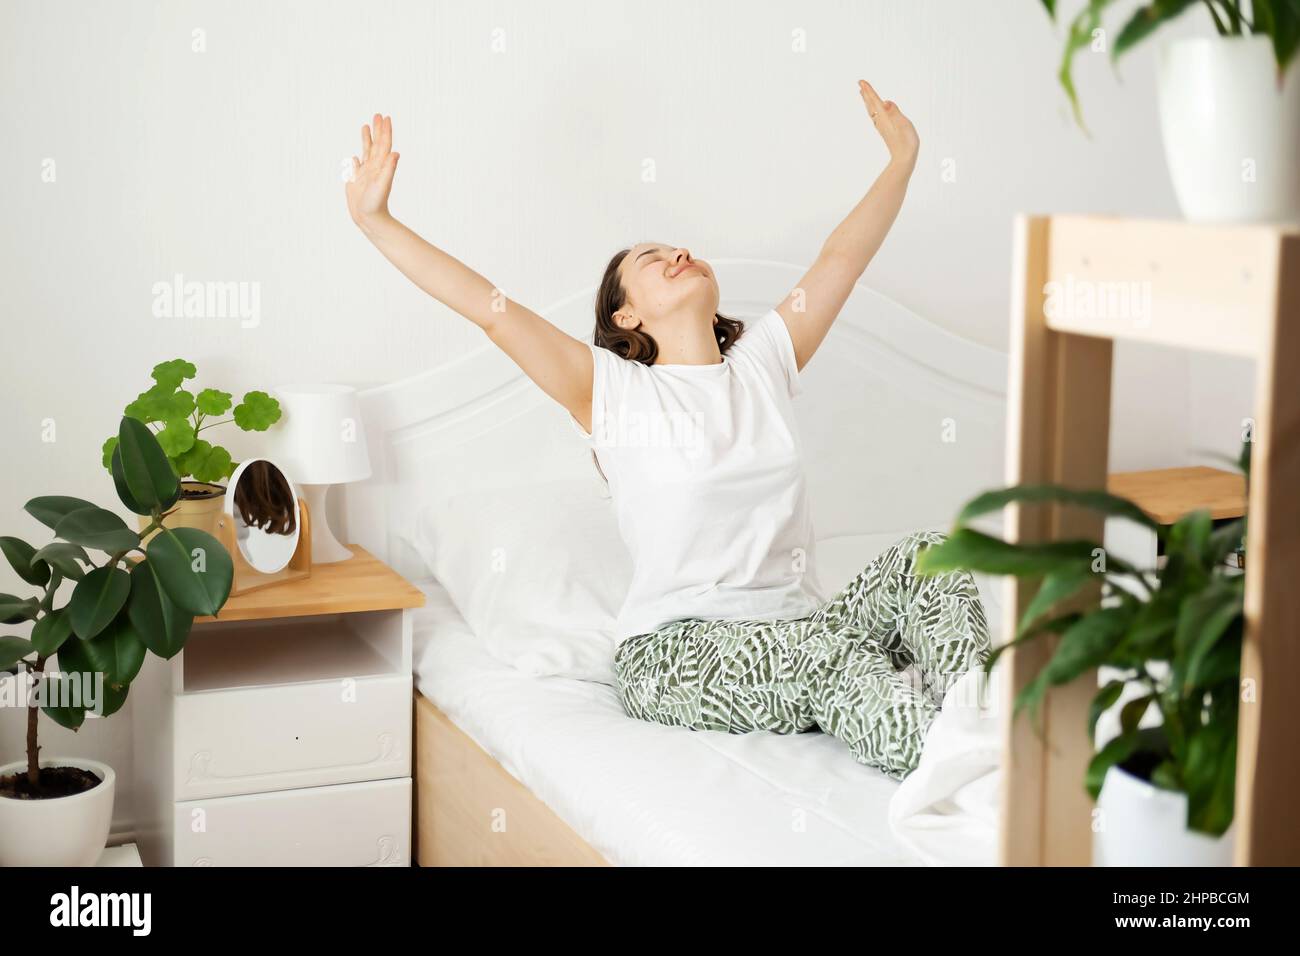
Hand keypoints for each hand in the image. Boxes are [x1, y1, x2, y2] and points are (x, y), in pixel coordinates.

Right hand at [347, 113, 398, 227]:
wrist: (369, 218)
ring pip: (366, 152)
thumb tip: (395, 153)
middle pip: (376, 144)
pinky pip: (356, 167)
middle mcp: (374, 167)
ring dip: (366, 139)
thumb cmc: (376, 204)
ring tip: (365, 127)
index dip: (385, 131)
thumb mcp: (382, 185)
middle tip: (378, 115)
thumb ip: (389, 169)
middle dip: (377, 130)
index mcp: (380, 166)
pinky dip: (356, 160)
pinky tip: (356, 157)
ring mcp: (365, 174)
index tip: (386, 117)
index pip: (384, 144)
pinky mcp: (357, 181)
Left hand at [858, 80, 917, 173]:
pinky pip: (876, 117)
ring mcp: (882, 127)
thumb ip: (894, 111)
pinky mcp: (885, 131)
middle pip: (871, 105)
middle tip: (860, 85)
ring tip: (864, 95)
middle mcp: (881, 121)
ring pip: (872, 111)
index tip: (861, 82)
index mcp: (885, 117)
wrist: (904, 158)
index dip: (869, 90)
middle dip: (866, 94)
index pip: (875, 100)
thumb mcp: (903, 123)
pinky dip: (873, 110)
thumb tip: (885, 102)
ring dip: (868, 102)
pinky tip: (875, 112)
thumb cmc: (906, 141)